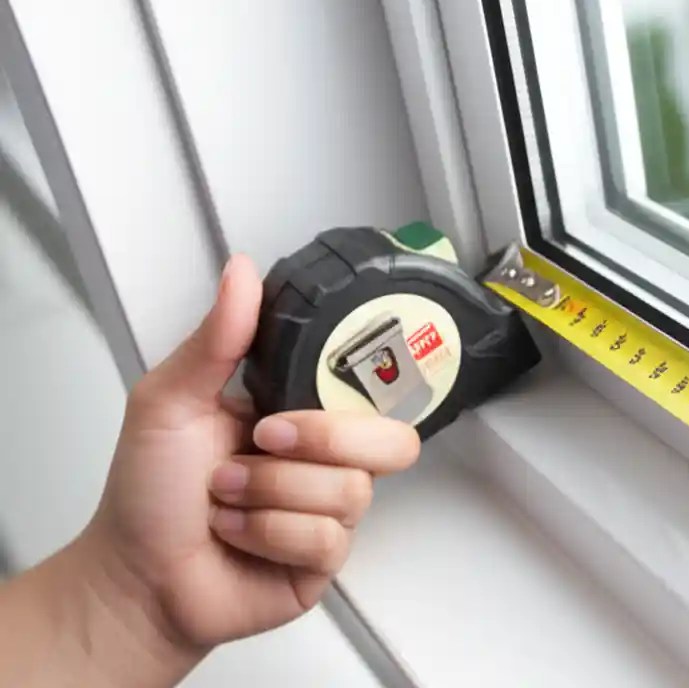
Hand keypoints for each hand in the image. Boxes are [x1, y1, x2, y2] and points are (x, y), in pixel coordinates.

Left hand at [79, 255, 419, 651]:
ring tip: (225, 499)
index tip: (292, 401)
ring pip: (350, 490)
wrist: (135, 576)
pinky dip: (268, 533)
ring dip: (271, 492)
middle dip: (322, 440)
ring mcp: (330, 513)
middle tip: (262, 443)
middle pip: (393, 442)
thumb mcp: (170, 399)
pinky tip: (237, 534)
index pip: (370, 391)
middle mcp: (325, 462)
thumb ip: (217, 338)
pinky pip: (326, 538)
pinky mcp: (325, 561)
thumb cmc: (149, 492)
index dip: (352, 392)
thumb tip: (242, 271)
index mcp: (301, 413)